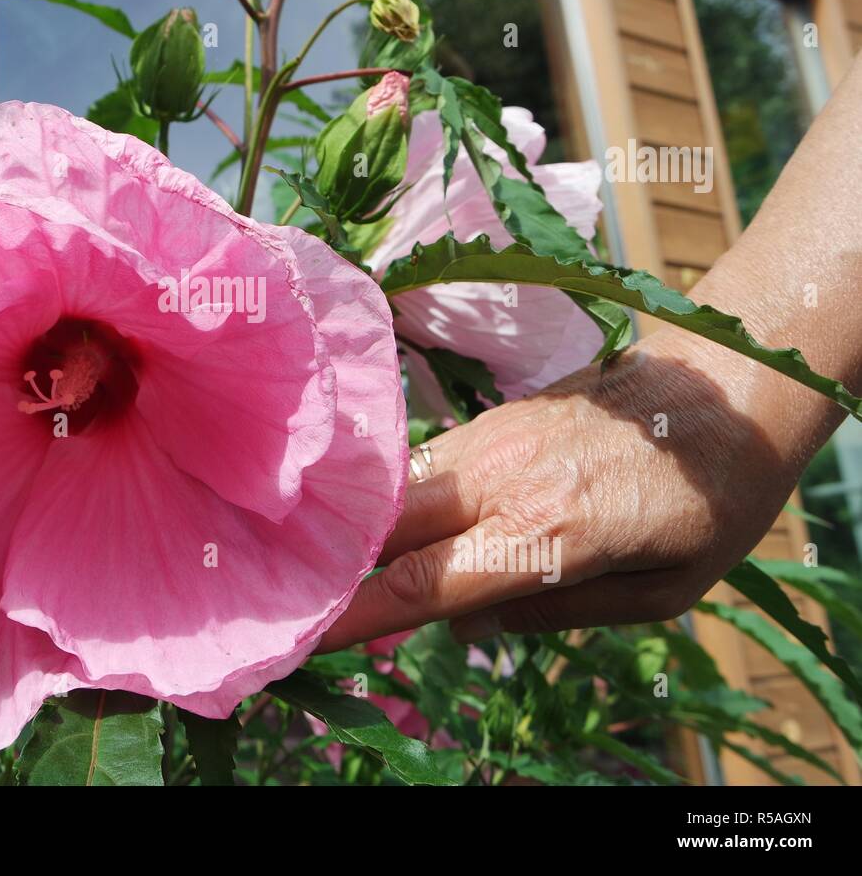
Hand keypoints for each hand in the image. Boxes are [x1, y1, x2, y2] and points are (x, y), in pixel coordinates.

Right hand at [319, 330, 806, 649]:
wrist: (726, 389)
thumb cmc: (711, 501)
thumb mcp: (662, 591)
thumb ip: (558, 610)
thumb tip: (469, 623)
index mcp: (549, 534)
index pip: (427, 584)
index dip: (360, 616)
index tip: (308, 638)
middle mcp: (503, 480)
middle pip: (387, 528)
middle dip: (338, 569)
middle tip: (302, 602)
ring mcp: (491, 439)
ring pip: (395, 490)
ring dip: (359, 530)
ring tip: (329, 565)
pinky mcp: (492, 417)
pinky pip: (422, 465)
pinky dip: (392, 499)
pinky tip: (386, 521)